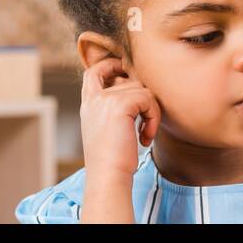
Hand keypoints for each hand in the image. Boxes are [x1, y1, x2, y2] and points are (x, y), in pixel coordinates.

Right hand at [79, 57, 160, 179]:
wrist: (108, 175)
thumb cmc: (114, 159)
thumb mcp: (109, 128)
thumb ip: (117, 107)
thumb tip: (140, 89)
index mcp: (89, 104)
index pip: (93, 72)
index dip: (111, 67)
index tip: (126, 76)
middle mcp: (94, 99)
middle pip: (130, 81)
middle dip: (144, 102)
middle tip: (144, 127)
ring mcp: (105, 99)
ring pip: (144, 91)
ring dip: (151, 113)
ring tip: (144, 135)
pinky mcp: (119, 104)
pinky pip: (148, 99)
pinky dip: (153, 118)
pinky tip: (145, 137)